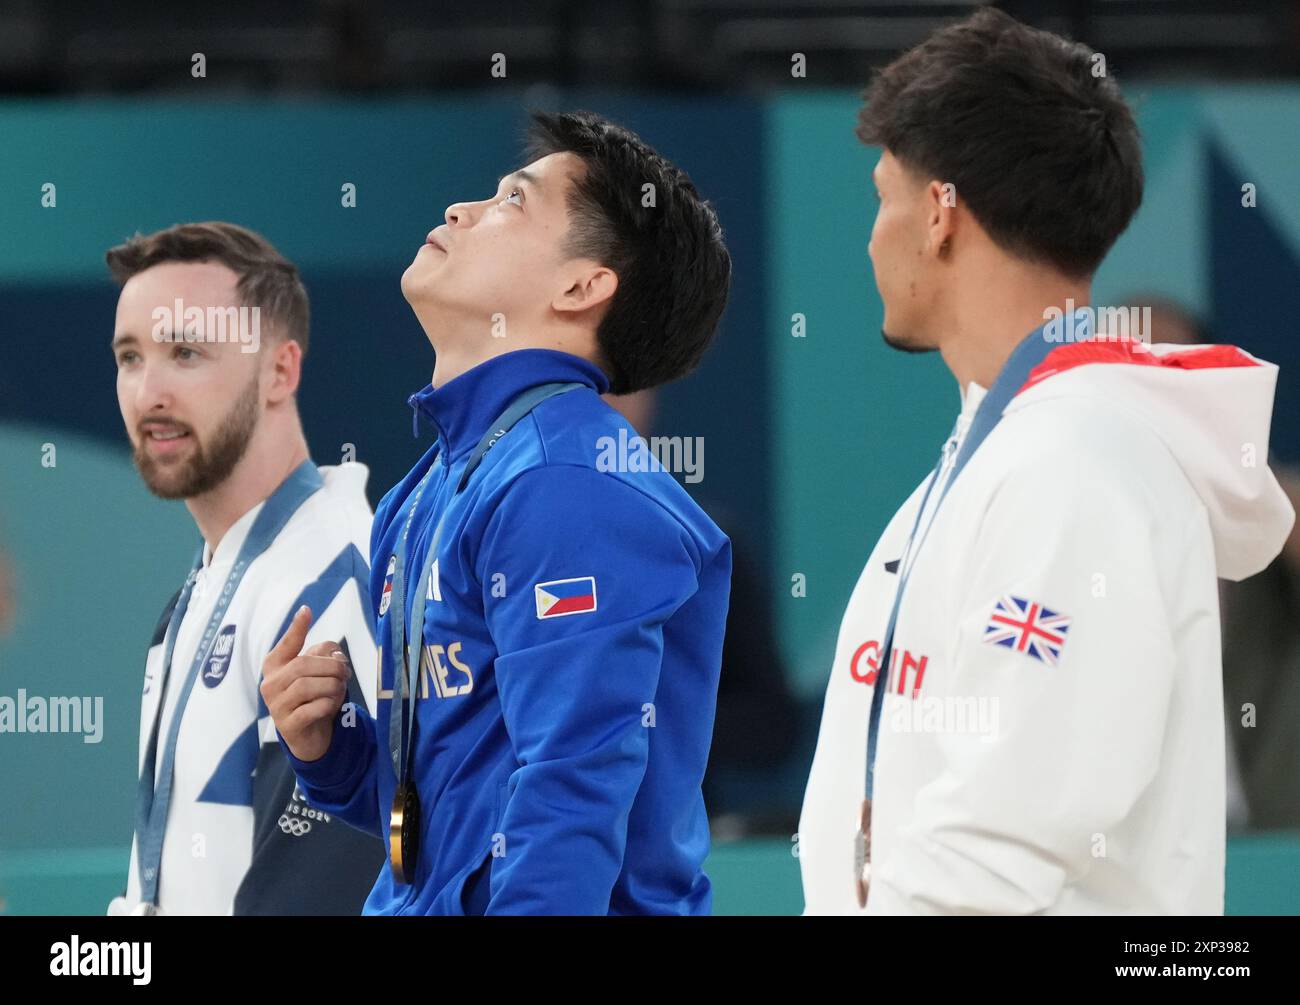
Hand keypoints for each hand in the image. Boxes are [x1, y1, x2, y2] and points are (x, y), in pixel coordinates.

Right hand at [260, 605, 351, 762]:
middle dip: (331, 666)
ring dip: (332, 686)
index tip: (306, 610)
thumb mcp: (318, 673)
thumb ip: (323, 656)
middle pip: (303, 665)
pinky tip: (331, 705)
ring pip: (307, 686)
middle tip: (346, 673)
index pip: (286, 645)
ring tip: (340, 689)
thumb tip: (334, 652)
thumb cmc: (313, 697)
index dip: (296, 628)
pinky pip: (312, 708)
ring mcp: (276, 706)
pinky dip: (328, 704)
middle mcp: (270, 684)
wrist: (309, 735)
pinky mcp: (287, 725)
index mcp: (275, 666)